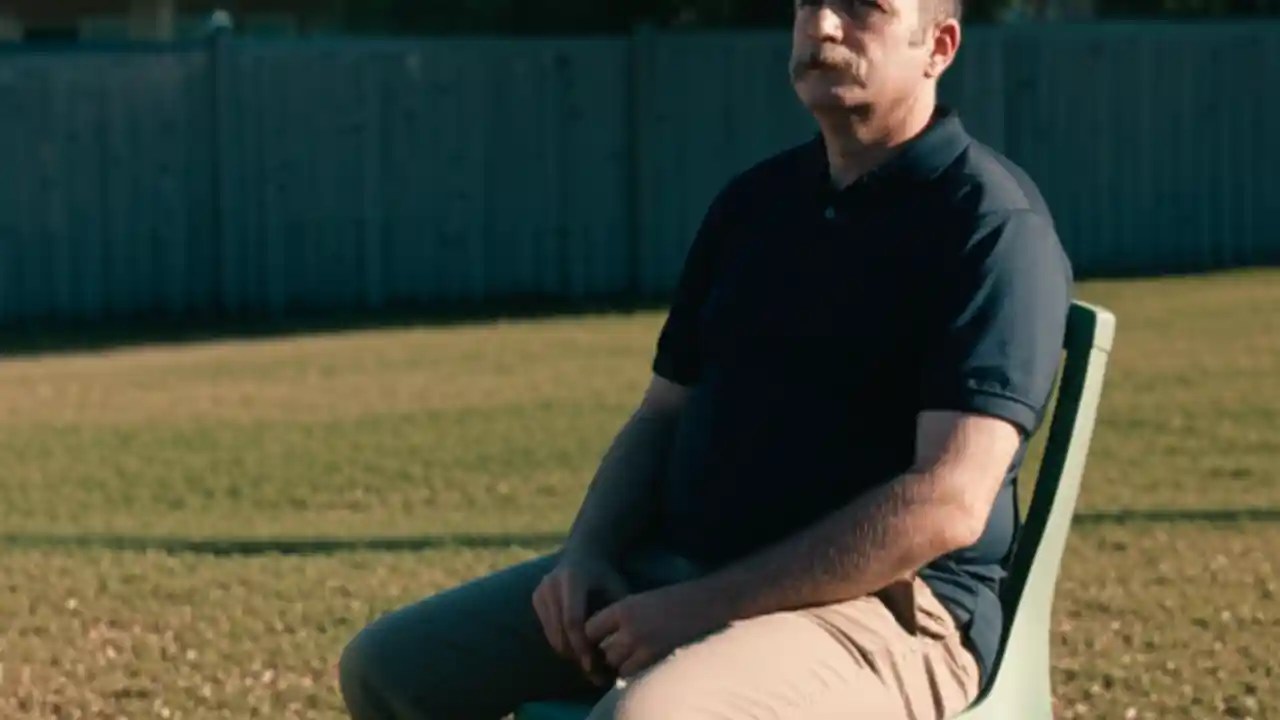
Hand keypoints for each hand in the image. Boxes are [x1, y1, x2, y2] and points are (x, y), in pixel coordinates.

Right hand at [532, 549, 629, 684]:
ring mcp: (541, 590)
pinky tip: (576, 648)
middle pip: (560, 630)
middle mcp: (551, 584)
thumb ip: (615, 615)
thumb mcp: (616, 589)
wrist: (584, 553)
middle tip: (591, 672)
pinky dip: (560, 642)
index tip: (593, 665)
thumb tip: (620, 650)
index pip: (573, 620)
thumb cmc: (605, 575)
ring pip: (551, 633)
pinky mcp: (536, 597)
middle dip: (575, 654)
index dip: (582, 645)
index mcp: (572, 579)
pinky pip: (546, 629)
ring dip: (568, 651)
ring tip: (587, 663)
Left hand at [584, 583, 722, 678]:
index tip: (597, 640)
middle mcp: (628, 625)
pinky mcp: (654, 656)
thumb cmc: (672, 599)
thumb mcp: (639, 600)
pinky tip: (640, 661)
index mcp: (622, 607)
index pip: (589, 628)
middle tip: (612, 651)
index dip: (591, 637)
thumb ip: (619, 617)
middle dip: (603, 652)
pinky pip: (630, 672)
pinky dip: (631, 670)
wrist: (703, 603)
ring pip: (614, 663)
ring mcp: (641, 642)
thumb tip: (601, 636)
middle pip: (600, 649)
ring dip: (617, 662)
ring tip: (628, 656)